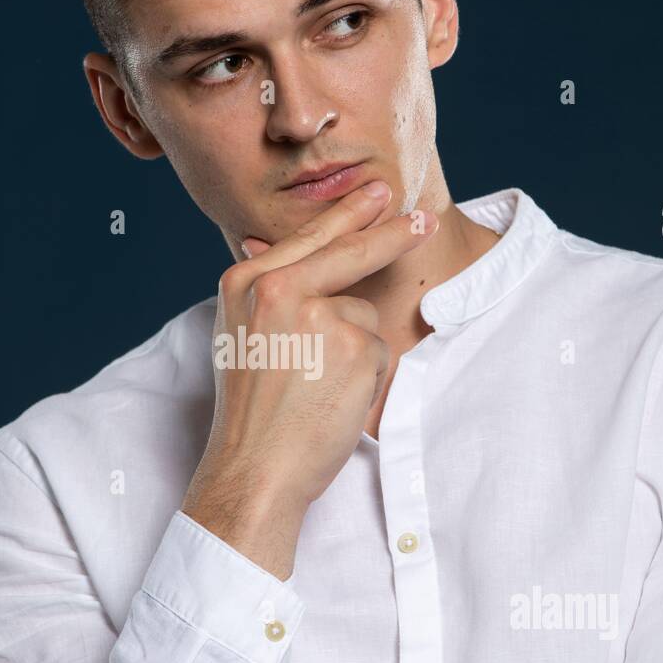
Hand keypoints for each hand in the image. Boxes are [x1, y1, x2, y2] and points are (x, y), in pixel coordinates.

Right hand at [181, 181, 437, 576]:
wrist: (255, 466)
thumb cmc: (250, 411)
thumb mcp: (241, 336)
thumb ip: (265, 292)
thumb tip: (273, 242)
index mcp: (246, 283)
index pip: (307, 238)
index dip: (346, 216)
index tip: (376, 196)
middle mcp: (279, 288)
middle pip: (349, 251)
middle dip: (390, 232)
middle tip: (422, 219)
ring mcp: (319, 314)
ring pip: (363, 313)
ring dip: (355, 347)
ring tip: (317, 386)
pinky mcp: (354, 345)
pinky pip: (378, 348)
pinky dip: (366, 374)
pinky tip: (335, 398)